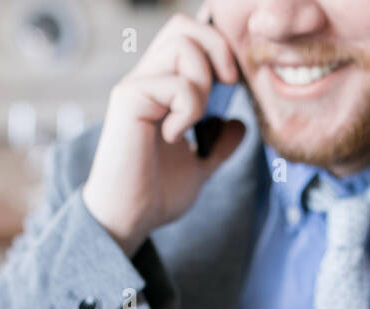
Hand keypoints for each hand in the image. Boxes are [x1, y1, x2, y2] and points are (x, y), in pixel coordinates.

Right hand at [81, 7, 245, 257]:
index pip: (188, 37)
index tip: (233, 82)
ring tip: (193, 119)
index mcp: (161, 89)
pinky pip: (175, 83)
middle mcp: (146, 80)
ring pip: (183, 45)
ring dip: (203, 82)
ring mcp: (136, 87)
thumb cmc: (154, 195)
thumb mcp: (199, 168)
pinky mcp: (129, 100)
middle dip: (218, 49)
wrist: (129, 220)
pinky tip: (174, 137)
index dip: (217, 46)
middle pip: (184, 27)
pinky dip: (188, 109)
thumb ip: (219, 145)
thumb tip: (239, 125)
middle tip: (227, 86)